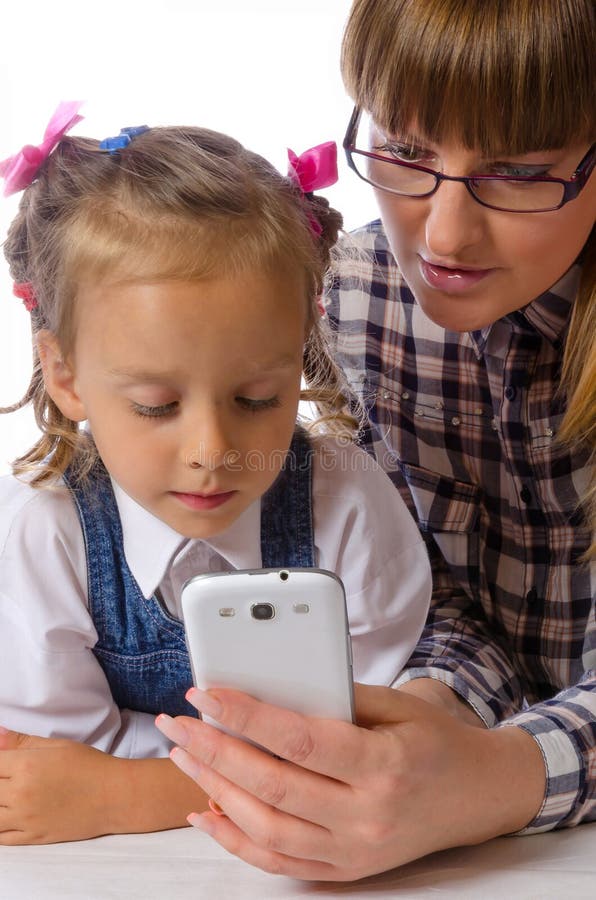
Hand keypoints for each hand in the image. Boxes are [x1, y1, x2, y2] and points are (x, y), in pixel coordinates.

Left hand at [0, 727, 207, 844]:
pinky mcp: (32, 837)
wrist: (114, 796)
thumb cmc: (89, 765)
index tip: (5, 763)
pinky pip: (1, 838)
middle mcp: (20, 793)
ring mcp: (25, 818)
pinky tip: (5, 816)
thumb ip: (23, 741)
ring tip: (7, 796)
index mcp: (26, 765)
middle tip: (8, 778)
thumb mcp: (58, 746)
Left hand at [155, 684, 545, 880]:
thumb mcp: (397, 704)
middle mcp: (368, 815)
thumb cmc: (436, 740)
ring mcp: (355, 851)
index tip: (205, 693)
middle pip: (274, 786)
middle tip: (177, 724)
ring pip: (267, 829)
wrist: (478, 794)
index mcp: (384, 765)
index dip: (246, 716)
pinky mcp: (346, 871)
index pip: (300, 741)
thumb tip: (268, 687)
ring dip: (216, 791)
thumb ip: (336, 696)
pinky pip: (279, 864)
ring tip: (184, 756)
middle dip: (214, 752)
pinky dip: (236, 841)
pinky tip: (206, 811)